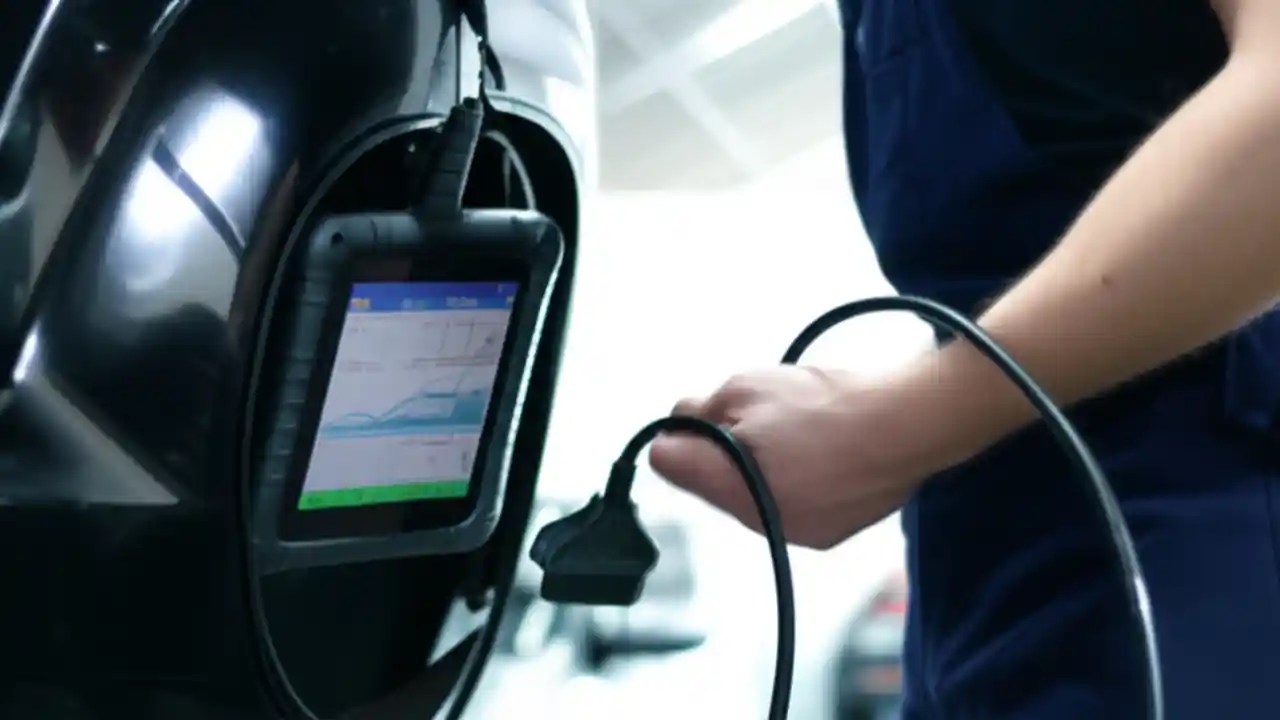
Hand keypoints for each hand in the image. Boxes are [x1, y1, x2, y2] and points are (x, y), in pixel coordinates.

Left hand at [648, 366, 929, 548]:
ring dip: (757, 466)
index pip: (664, 461)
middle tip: (759, 415)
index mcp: (728, 483)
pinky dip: (793, 483)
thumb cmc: (829, 402)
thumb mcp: (746, 386)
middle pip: (708, 482)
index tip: (699, 417)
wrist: (908, 426)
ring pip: (748, 495)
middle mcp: (754, 520)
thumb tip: (678, 422)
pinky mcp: (824, 536)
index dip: (676, 432)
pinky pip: (788, 506)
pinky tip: (821, 456)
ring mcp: (791, 532)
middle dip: (721, 449)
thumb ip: (700, 408)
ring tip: (798, 434)